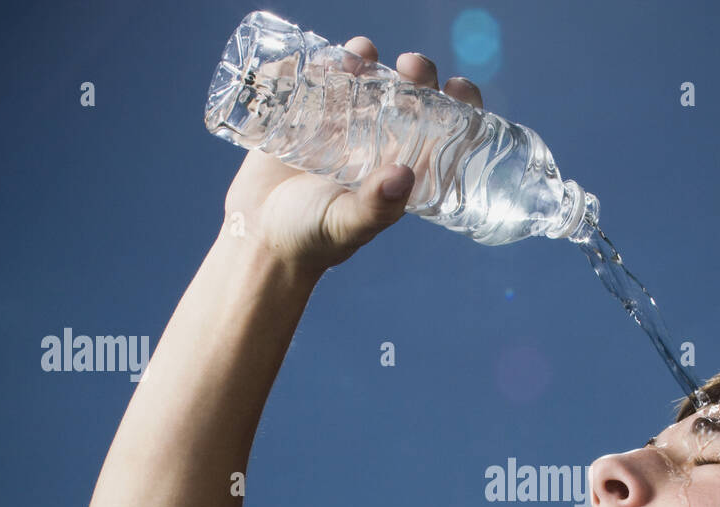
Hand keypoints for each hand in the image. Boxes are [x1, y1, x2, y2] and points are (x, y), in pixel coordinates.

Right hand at [221, 39, 484, 275]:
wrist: (258, 237)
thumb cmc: (313, 240)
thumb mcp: (347, 225)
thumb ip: (375, 207)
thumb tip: (404, 173)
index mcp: (402, 167)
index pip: (445, 132)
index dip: (461, 105)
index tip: (457, 87)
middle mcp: (378, 142)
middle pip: (410, 95)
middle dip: (417, 74)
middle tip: (410, 66)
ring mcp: (342, 124)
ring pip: (366, 78)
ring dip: (368, 59)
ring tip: (361, 53)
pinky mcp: (304, 113)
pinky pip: (317, 76)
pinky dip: (321, 60)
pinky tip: (322, 58)